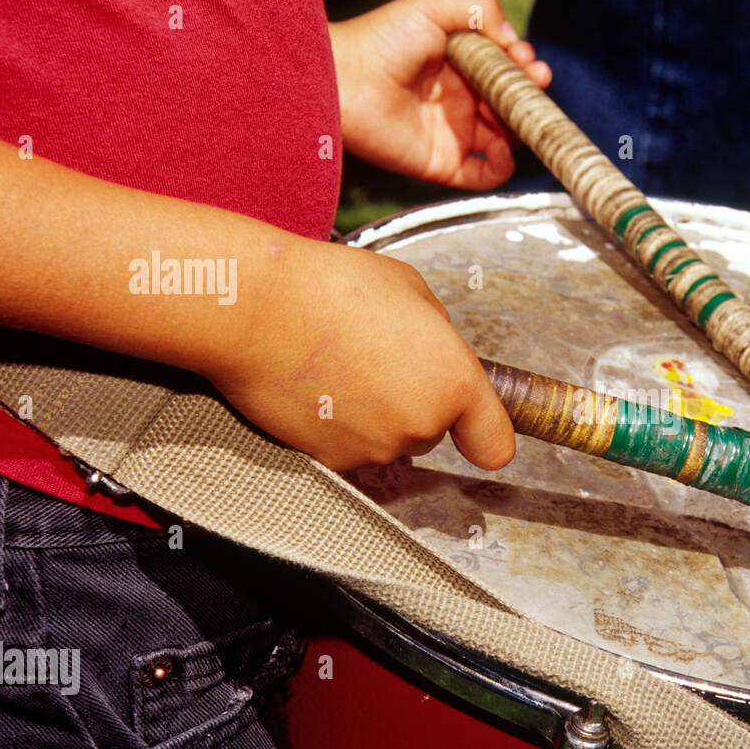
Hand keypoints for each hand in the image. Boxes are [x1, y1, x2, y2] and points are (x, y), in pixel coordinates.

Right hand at [205, 238, 514, 471]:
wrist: (255, 309)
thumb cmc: (329, 288)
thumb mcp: (413, 291)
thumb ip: (438, 335)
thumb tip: (434, 352)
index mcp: (454, 383)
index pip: (494, 441)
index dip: (486, 435)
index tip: (481, 433)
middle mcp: (420, 425)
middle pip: (430, 429)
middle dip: (411, 400)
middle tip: (376, 357)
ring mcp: (374, 448)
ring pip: (387, 439)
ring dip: (371, 413)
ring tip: (339, 365)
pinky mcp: (330, 460)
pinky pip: (347, 446)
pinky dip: (335, 425)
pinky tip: (316, 387)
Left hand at [329, 0, 551, 188]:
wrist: (343, 82)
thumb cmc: (381, 40)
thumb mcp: (432, 6)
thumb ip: (479, 8)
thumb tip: (515, 39)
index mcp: (461, 64)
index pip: (506, 71)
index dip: (524, 69)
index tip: (530, 64)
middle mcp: (460, 100)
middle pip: (511, 106)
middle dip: (529, 98)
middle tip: (535, 88)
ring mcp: (454, 133)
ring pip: (506, 139)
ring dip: (521, 130)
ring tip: (517, 116)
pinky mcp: (445, 164)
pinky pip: (486, 174)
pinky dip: (504, 167)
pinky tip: (502, 147)